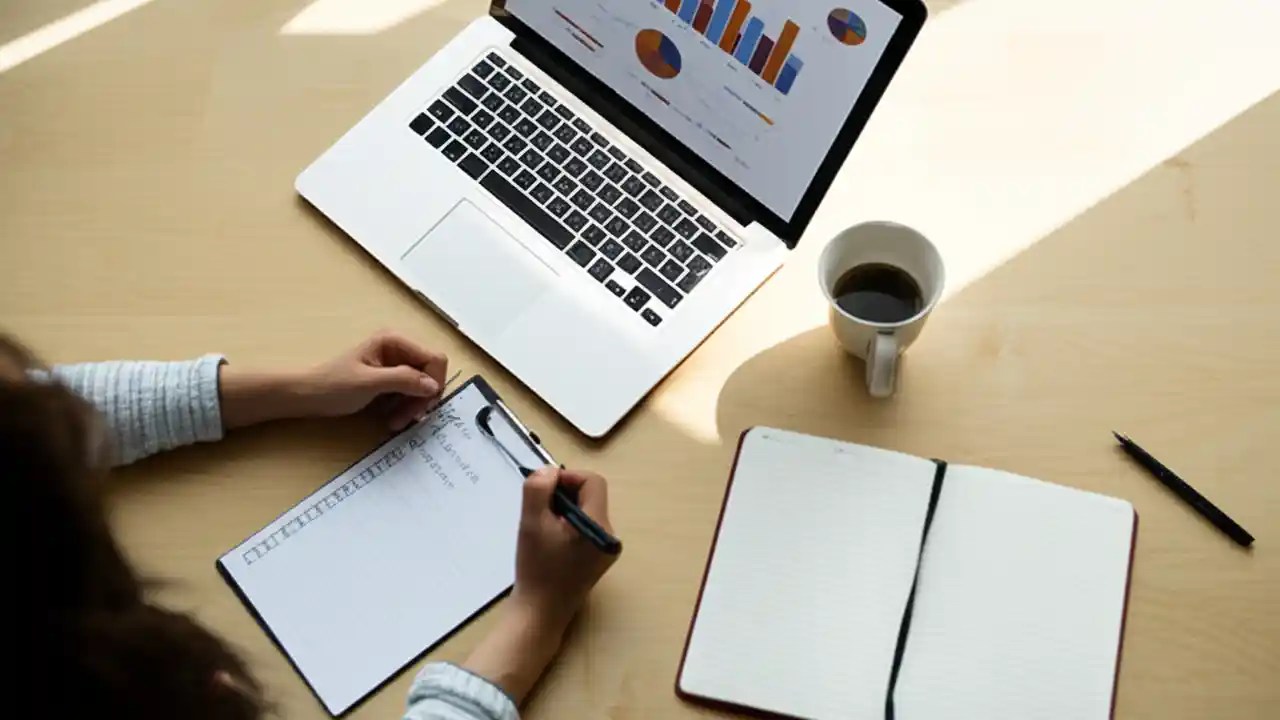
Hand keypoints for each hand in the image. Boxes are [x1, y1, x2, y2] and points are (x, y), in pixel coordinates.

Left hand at [297, 332, 448, 429]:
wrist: (306, 395)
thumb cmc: (332, 385)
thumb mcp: (369, 383)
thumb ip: (404, 380)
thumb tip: (434, 386)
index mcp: (394, 340)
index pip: (434, 359)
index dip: (435, 383)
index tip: (423, 406)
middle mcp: (398, 348)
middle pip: (430, 374)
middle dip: (422, 399)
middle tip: (407, 420)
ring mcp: (394, 364)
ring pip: (421, 386)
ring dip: (412, 407)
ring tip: (395, 422)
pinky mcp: (389, 378)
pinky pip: (409, 393)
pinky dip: (404, 407)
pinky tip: (391, 417)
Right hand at [460, 468, 618, 701]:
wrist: (540, 614)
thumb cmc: (536, 569)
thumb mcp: (531, 523)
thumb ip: (538, 489)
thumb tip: (549, 471)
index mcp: (599, 526)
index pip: (592, 482)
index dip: (567, 478)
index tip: (543, 490)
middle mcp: (610, 536)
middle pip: (590, 496)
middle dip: (563, 495)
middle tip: (539, 510)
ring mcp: (605, 549)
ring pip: (585, 511)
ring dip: (562, 510)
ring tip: (542, 527)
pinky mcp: (597, 559)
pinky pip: (584, 528)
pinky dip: (566, 525)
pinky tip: (548, 540)